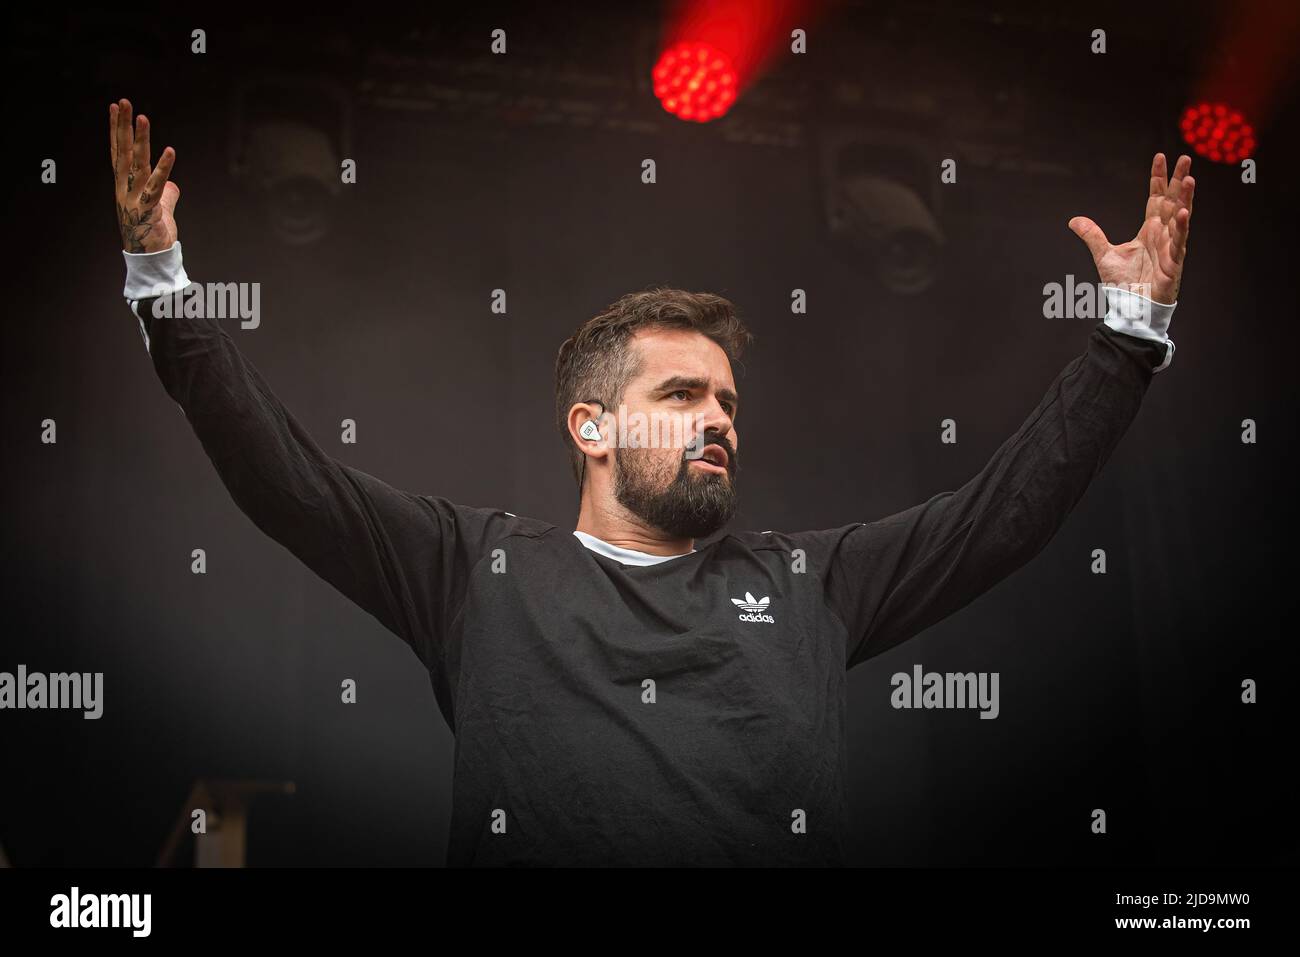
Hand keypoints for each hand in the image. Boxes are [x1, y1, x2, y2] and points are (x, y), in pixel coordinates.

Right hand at [111, 98, 179, 252]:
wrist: (151, 260)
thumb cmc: (153, 236)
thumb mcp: (161, 211)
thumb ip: (166, 195)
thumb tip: (173, 185)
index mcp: (126, 186)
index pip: (119, 152)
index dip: (116, 129)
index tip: (115, 108)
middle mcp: (125, 189)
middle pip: (122, 152)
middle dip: (122, 126)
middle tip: (122, 102)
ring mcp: (134, 199)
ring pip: (137, 163)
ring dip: (140, 140)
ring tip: (142, 117)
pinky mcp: (148, 210)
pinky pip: (156, 185)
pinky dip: (164, 168)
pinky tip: (169, 151)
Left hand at [1069, 153, 1194, 304]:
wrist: (1130, 307)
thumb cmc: (1123, 283)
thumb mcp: (1103, 254)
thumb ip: (1092, 235)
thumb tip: (1074, 220)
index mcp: (1149, 230)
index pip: (1156, 198)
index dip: (1158, 179)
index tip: (1160, 157)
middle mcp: (1162, 234)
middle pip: (1173, 201)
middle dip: (1179, 180)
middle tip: (1185, 158)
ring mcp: (1170, 247)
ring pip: (1180, 217)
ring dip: (1185, 198)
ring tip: (1189, 179)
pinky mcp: (1173, 263)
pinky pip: (1179, 242)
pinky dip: (1182, 228)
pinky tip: (1184, 212)